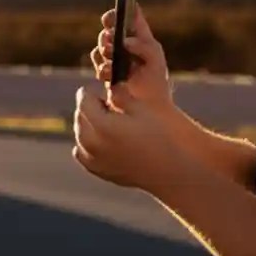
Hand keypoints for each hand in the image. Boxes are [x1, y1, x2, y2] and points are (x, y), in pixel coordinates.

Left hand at [72, 83, 190, 192]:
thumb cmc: (162, 133)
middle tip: (109, 105)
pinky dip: (88, 144)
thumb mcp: (141, 106)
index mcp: (102, 126)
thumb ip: (118, 93)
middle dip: (90, 108)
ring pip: (80, 134)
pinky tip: (103, 139)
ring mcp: (94, 161)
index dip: (94, 91)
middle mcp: (92, 145)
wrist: (175, 167)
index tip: (105, 90)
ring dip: (89, 125)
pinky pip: (83, 152)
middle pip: (80, 117)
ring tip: (110, 121)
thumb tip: (108, 84)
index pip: (84, 99)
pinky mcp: (100, 171)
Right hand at [89, 5, 171, 111]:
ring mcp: (114, 60)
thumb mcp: (155, 58)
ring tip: (110, 57)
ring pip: (100, 48)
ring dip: (103, 51)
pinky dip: (102, 68)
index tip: (111, 18)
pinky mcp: (107, 74)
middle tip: (110, 40)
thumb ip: (145, 46)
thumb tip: (125, 41)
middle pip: (108, 31)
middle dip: (107, 35)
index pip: (126, 18)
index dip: (116, 14)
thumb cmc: (156, 80)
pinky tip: (109, 74)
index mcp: (139, 37)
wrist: (149, 107)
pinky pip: (98, 65)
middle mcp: (124, 46)